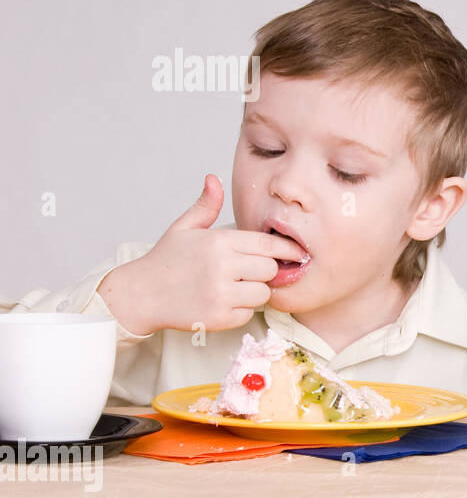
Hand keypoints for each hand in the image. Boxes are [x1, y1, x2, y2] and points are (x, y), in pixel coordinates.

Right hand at [96, 174, 307, 335]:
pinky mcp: (218, 318)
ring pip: (263, 293)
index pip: (268, 244)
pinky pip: (249, 314)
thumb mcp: (183, 228)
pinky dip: (242, 310)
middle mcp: (221, 267)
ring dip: (255, 291)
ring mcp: (220, 294)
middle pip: (270, 269)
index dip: (286, 249)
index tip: (296, 252)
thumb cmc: (165, 260)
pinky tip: (225, 302)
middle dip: (266, 270)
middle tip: (251, 271)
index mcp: (218, 242)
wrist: (139, 295)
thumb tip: (214, 178)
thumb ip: (206, 205)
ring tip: (237, 287)